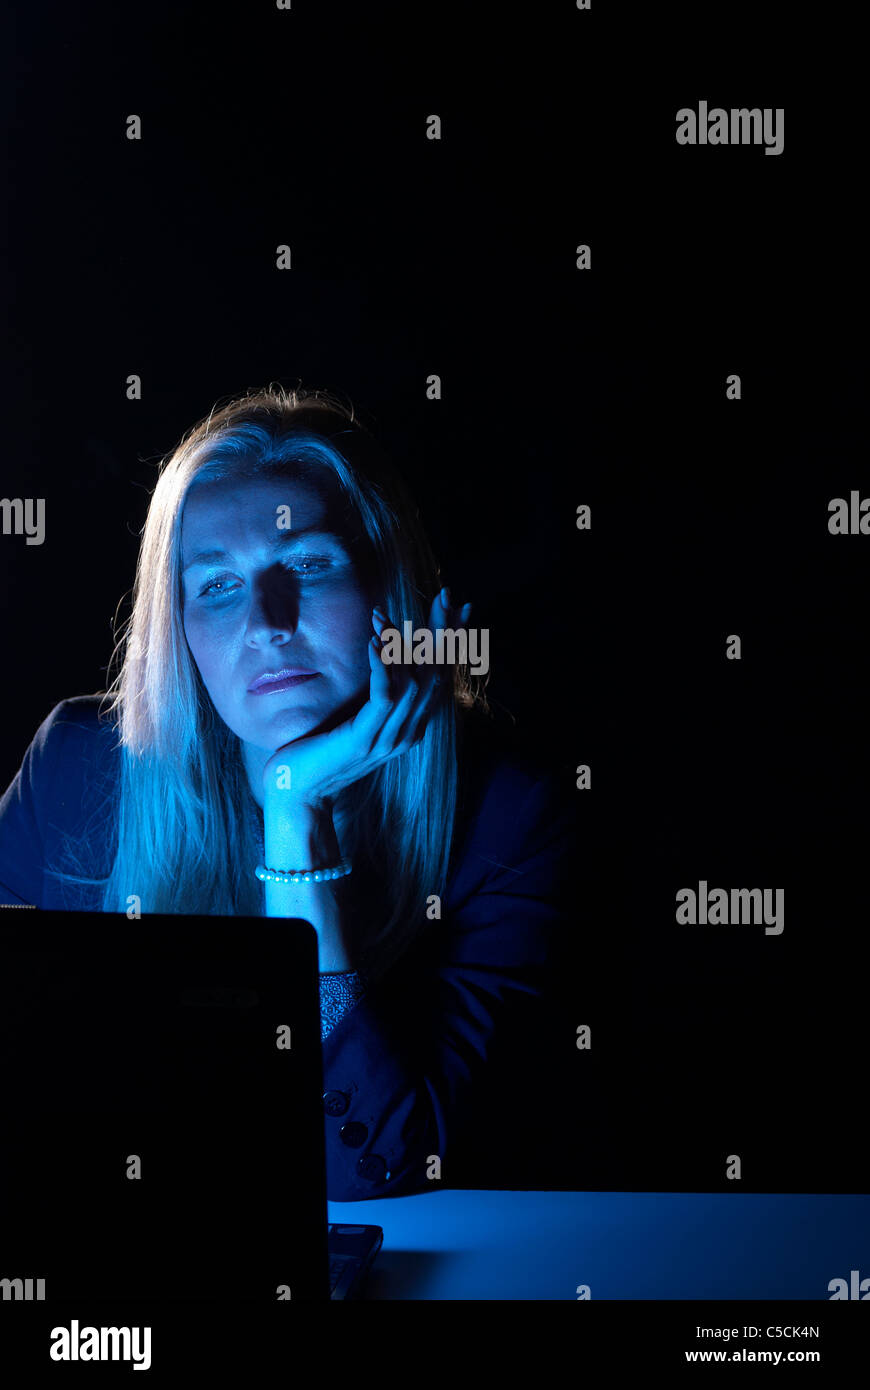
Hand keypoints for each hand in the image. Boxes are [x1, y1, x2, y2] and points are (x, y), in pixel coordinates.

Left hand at [261, 586, 472, 812]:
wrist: (297, 793)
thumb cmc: (320, 751)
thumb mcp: (356, 715)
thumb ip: (375, 691)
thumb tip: (383, 652)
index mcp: (410, 726)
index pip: (442, 677)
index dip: (454, 642)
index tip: (460, 607)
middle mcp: (407, 732)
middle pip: (438, 674)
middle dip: (443, 632)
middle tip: (446, 596)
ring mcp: (388, 738)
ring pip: (413, 681)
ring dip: (401, 643)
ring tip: (383, 615)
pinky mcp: (363, 739)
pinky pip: (383, 696)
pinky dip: (382, 666)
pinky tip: (375, 641)